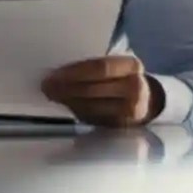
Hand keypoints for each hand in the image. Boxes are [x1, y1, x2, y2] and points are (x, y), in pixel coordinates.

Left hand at [41, 56, 163, 127]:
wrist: (147, 100)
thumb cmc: (122, 76)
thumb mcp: (117, 65)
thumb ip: (94, 67)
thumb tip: (59, 71)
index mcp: (132, 66)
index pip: (100, 67)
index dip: (74, 72)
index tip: (53, 74)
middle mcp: (135, 88)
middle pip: (93, 88)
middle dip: (66, 88)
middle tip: (46, 86)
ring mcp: (130, 111)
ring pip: (91, 107)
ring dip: (68, 101)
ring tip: (51, 95)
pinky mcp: (121, 127)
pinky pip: (93, 118)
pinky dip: (76, 111)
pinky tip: (65, 105)